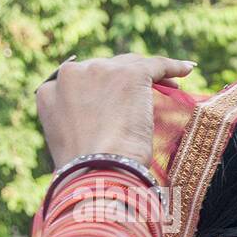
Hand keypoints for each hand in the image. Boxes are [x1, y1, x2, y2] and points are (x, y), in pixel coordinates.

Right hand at [35, 53, 195, 168]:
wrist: (98, 171)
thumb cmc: (87, 171)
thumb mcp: (72, 145)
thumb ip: (80, 126)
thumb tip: (101, 131)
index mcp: (49, 92)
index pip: (80, 81)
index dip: (102, 88)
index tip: (117, 101)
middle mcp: (69, 75)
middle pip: (105, 69)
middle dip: (126, 79)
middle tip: (148, 95)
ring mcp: (99, 71)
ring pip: (130, 65)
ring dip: (150, 73)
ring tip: (172, 85)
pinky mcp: (128, 75)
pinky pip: (155, 65)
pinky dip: (172, 66)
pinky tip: (187, 69)